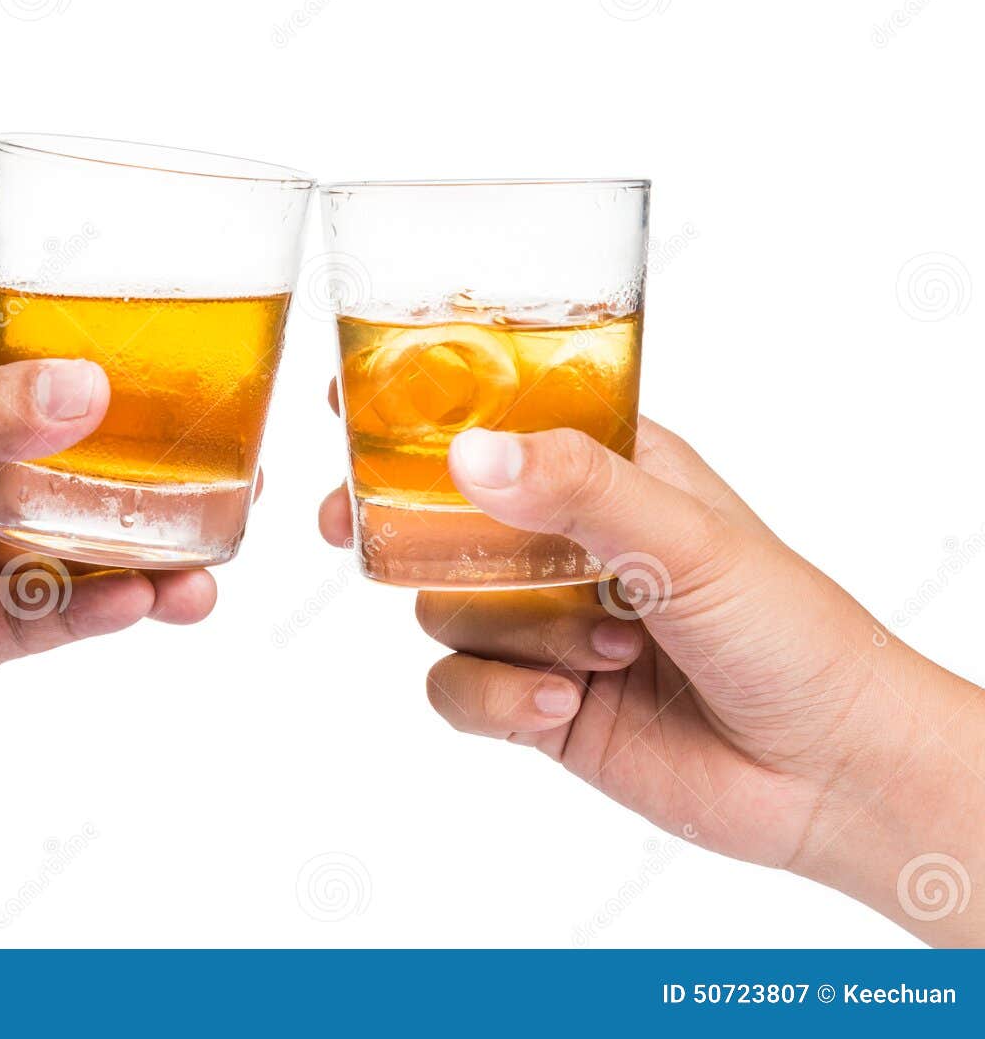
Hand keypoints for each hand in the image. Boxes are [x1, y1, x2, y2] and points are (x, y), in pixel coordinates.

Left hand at [0, 353, 215, 790]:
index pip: (30, 380)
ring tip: (209, 565)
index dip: (109, 380)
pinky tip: (147, 604)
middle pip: (72, 467)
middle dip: (149, 476)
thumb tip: (84, 381)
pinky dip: (101, 610)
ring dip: (143, 555)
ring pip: (76, 547)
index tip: (192, 383)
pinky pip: (53, 616)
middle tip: (237, 476)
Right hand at [318, 390, 984, 943]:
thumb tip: (468, 457)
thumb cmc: (789, 631)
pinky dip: (498, 700)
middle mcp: (567, 540)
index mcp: (610, 470)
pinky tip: (564, 707)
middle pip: (441, 513)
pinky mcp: (537, 699)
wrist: (828, 774)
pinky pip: (458, 689)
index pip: (501, 418)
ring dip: (510, 634)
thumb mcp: (689, 539)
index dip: (424, 409)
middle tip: (346, 522)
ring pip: (444, 608)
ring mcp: (546, 622)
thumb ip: (578, 491)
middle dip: (394, 521)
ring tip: (603, 653)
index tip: (348, 399)